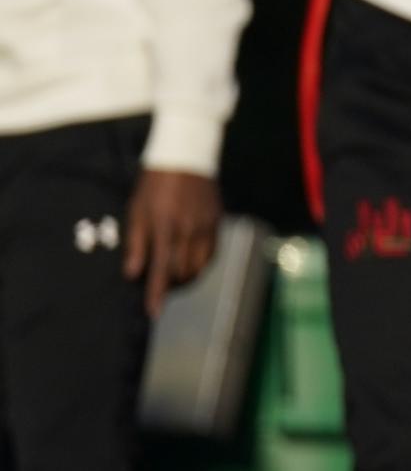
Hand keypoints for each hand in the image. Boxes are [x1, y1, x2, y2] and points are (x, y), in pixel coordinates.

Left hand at [124, 169, 219, 317]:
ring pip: (199, 266)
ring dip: (186, 278)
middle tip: (159, 286)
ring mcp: (206, 228)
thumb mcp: (137, 211)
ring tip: (174, 278)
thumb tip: (133, 274)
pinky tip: (190, 263)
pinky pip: (211, 254)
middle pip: (182, 272)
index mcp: (164, 228)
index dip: (157, 293)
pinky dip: (200, 265)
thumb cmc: (154, 185)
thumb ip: (136, 243)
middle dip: (171, 285)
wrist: (187, 158)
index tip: (154, 312)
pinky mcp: (217, 223)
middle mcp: (188, 231)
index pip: (161, 269)